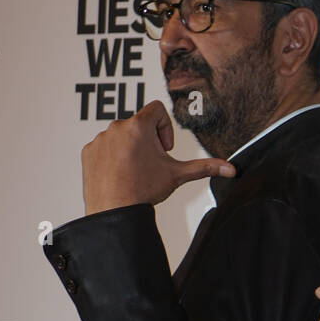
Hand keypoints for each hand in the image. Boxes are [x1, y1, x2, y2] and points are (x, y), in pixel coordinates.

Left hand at [82, 100, 234, 213]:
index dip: (165, 128)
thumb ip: (204, 168)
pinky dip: (112, 159)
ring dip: (129, 150)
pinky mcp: (89, 151)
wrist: (116, 211)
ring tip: (134, 173)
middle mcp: (117, 127)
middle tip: (150, 165)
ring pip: (120, 137)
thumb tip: (230, 169)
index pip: (157, 109)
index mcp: (140, 125)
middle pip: (138, 124)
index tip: (163, 149)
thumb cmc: (144, 191)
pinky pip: (103, 148)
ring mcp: (100, 139)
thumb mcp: (177, 176)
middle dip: (147, 142)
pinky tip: (119, 176)